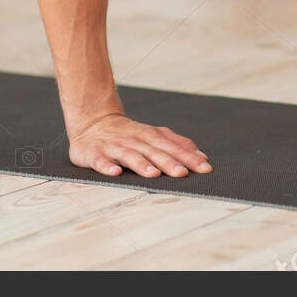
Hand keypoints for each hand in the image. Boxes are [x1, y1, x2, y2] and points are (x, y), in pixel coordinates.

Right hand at [68, 112, 212, 178]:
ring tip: (153, 174)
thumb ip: (176, 144)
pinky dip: (107, 166)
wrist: (92, 122)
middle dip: (168, 162)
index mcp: (149, 135)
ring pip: (129, 155)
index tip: (204, 167)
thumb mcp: (153, 135)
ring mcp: (113, 146)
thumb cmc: (127, 134)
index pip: (172, 146)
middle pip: (153, 151)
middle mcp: (133, 140)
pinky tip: (115, 172)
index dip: (188, 157)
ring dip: (141, 164)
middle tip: (182, 173)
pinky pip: (100, 160)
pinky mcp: (94, 154)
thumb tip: (201, 156)